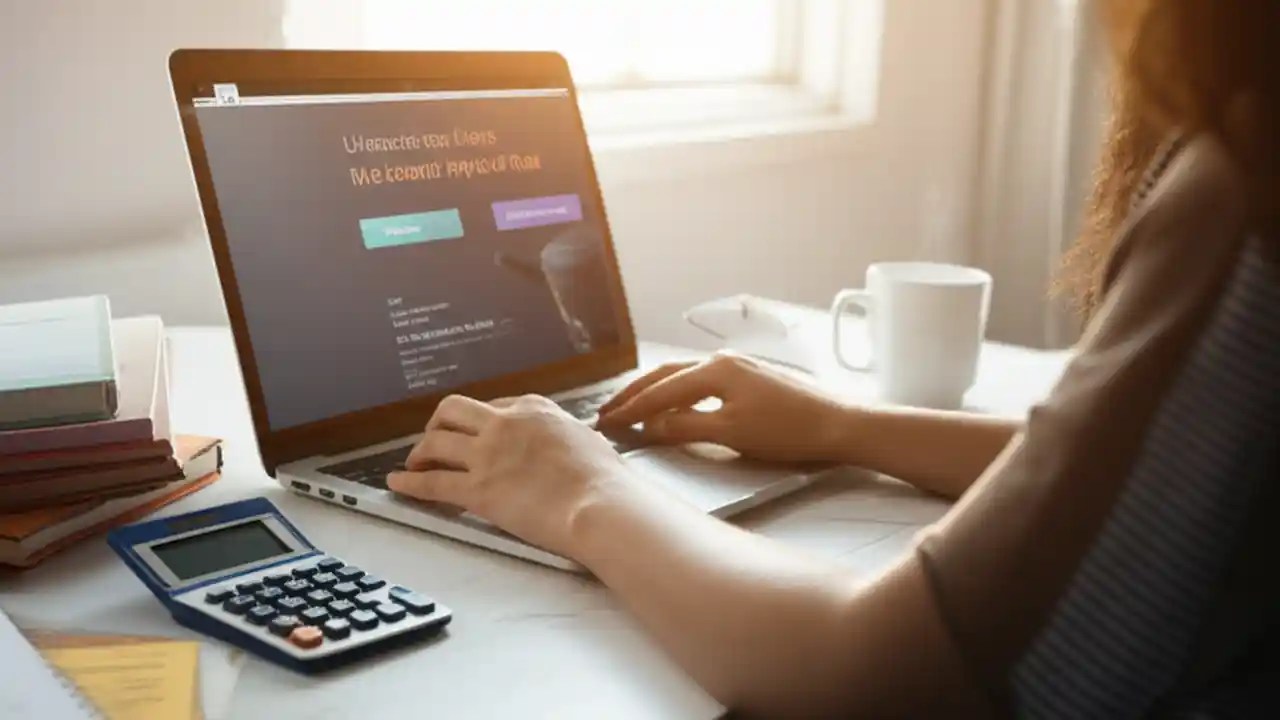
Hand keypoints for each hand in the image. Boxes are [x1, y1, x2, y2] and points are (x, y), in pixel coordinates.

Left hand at [386, 394, 656, 557]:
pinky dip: (408, 483)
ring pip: (435, 442)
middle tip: (435, 439)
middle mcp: (505, 424)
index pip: (493, 405)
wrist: (603, 506)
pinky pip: (431, 483)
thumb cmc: (606, 481)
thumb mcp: (586, 440)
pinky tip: (397, 484)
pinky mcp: (478, 489)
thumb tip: (566, 444)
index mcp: (534, 409)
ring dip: (419, 451)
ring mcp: (488, 455)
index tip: (474, 432)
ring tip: (414, 463)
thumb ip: (564, 437)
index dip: (478, 420)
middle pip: (453, 410)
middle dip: (438, 423)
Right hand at [597, 352, 853, 463]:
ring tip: (631, 408)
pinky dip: (678, 393)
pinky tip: (673, 406)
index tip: (605, 423)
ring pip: (683, 376)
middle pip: (666, 375)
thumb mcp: (729, 433)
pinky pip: (700, 381)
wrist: (839, 424)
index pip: (660, 390)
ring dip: (655, 391)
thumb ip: (684, 428)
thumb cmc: (786, 430)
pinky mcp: (750, 378)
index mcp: (714, 370)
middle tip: (607, 412)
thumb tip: (648, 427)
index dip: (630, 409)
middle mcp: (722, 360)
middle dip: (635, 393)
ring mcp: (738, 366)